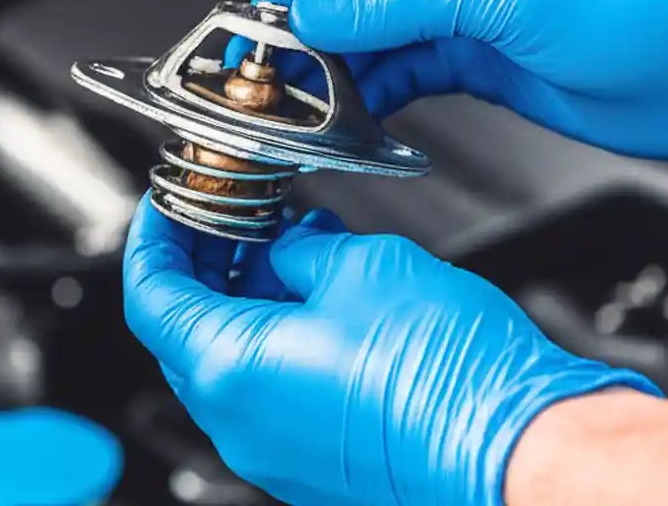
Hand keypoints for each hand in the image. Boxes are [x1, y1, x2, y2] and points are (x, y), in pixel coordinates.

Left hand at [123, 195, 658, 504]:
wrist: (516, 449)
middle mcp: (241, 424)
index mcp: (231, 368)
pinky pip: (273, 394)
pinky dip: (281, 340)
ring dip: (250, 300)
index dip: (153, 237)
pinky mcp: (317, 465)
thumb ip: (302, 253)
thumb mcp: (363, 268)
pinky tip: (325, 299)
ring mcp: (277, 453)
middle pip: (187, 331)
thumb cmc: (449, 373)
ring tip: (295, 248)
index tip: (172, 202)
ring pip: (234, 361)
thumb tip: (284, 249)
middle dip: (206, 264)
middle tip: (238, 215)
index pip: (151, 295)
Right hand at [253, 0, 667, 158]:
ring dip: (342, 67)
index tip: (266, 18)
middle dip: (313, 24)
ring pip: (378, 35)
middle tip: (279, 72)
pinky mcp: (485, 64)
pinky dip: (379, 96)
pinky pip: (411, 75)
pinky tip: (360, 116)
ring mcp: (471, 13)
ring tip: (312, 101)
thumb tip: (321, 10)